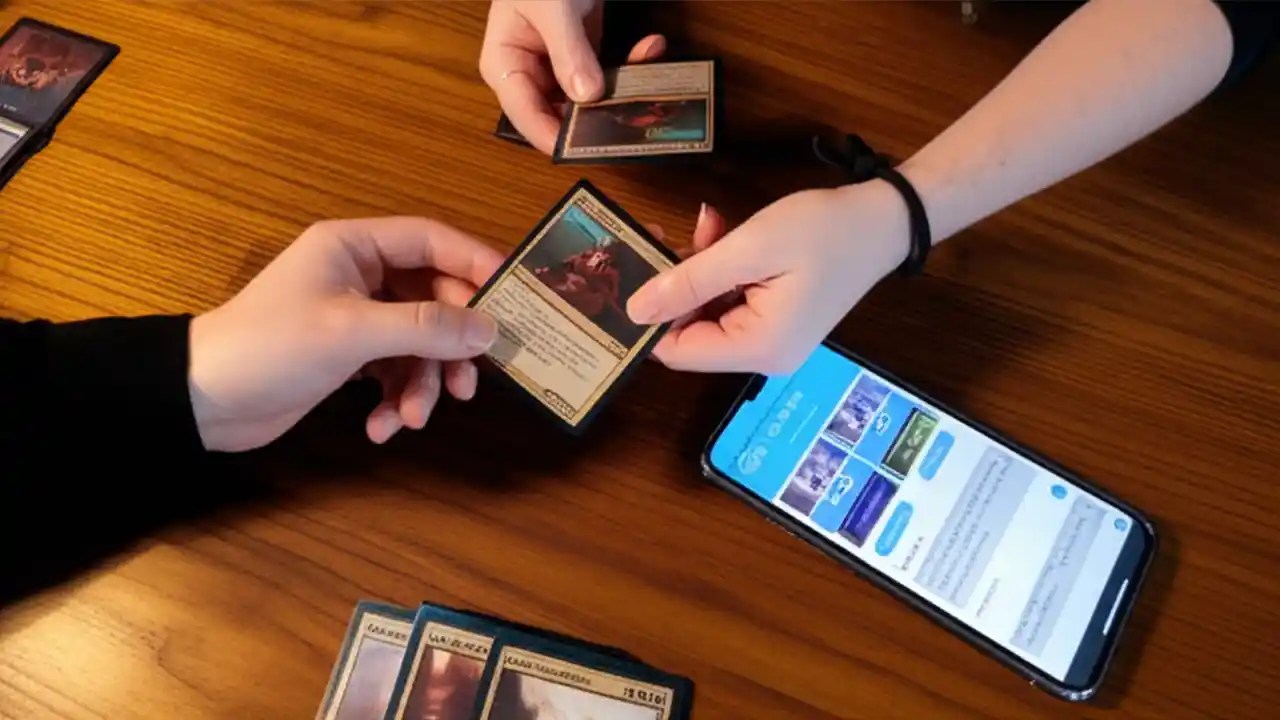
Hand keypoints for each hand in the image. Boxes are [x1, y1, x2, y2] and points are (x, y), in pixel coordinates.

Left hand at [188, 217, 503, 451]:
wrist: (202, 400)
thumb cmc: (271, 347)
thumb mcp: (353, 332)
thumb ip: (426, 328)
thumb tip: (489, 329)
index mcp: (354, 246)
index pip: (432, 241)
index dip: (477, 265)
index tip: (516, 296)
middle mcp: (359, 275)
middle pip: (433, 299)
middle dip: (450, 345)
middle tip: (470, 381)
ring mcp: (355, 318)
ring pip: (417, 343)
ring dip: (421, 384)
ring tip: (412, 418)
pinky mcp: (348, 357)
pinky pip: (393, 371)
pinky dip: (394, 400)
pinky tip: (380, 427)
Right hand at [479, 0, 665, 153]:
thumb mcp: (552, 7)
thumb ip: (569, 51)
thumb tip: (587, 96)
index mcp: (504, 64)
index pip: (524, 115)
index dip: (552, 137)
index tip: (583, 150)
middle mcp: (528, 72)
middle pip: (559, 114)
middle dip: (598, 115)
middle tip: (632, 115)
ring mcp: (558, 66)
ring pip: (590, 99)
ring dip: (622, 90)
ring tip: (649, 74)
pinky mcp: (584, 56)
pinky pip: (608, 75)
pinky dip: (631, 65)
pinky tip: (650, 47)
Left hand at [627, 182, 911, 374]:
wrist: (884, 220)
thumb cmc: (823, 231)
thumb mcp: (749, 249)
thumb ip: (689, 281)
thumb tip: (635, 310)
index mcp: (758, 348)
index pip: (677, 351)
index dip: (650, 314)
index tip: (635, 268)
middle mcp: (763, 356)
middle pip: (689, 331)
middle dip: (676, 282)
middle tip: (671, 232)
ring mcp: (771, 340)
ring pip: (706, 311)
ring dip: (698, 269)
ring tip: (711, 226)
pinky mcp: (776, 320)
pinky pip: (729, 302)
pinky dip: (720, 269)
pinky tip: (723, 233)